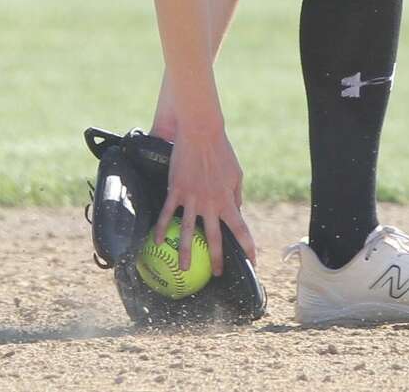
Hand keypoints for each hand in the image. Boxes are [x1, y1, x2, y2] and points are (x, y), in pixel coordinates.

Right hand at [153, 126, 256, 275]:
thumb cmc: (221, 152)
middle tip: (217, 274)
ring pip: (187, 231)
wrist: (200, 134)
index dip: (247, 247)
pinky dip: (161, 228)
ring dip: (185, 252)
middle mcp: (210, 203)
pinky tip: (156, 241)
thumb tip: (237, 211)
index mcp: (227, 200)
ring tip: (183, 269)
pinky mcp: (176, 190)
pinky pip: (167, 213)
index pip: (240, 229)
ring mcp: (191, 198)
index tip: (252, 262)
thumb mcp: (236, 174)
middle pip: (214, 237)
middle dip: (216, 259)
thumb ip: (236, 194)